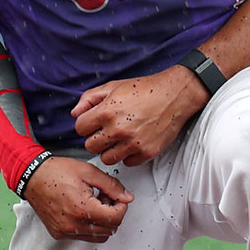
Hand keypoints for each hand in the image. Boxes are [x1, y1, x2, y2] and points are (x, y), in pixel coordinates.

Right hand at [23, 156, 134, 242]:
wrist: (32, 176)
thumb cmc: (56, 172)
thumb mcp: (89, 172)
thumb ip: (112, 186)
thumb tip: (127, 197)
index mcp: (83, 210)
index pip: (115, 218)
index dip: (122, 207)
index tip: (118, 197)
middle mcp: (73, 225)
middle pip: (109, 230)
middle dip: (113, 213)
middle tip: (106, 197)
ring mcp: (65, 232)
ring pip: (98, 237)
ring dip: (103, 222)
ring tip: (94, 203)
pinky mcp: (59, 234)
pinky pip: (84, 236)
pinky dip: (90, 226)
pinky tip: (84, 210)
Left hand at [70, 66, 207, 166]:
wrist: (175, 95)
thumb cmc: (147, 89)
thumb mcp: (113, 86)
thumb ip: (89, 98)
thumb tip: (75, 113)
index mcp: (106, 111)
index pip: (80, 129)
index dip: (86, 125)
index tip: (93, 124)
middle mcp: (118, 129)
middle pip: (90, 146)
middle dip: (96, 139)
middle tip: (106, 132)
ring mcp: (132, 142)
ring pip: (107, 159)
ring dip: (110, 150)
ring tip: (119, 139)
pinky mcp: (146, 152)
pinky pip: (127, 163)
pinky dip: (128, 155)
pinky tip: (133, 142)